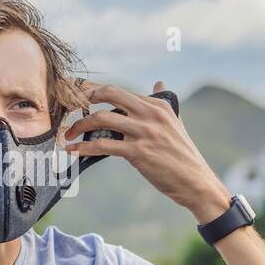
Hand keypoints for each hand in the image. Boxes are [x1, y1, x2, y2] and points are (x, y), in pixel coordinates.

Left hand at [64, 81, 231, 223]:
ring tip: (68, 135)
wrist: (196, 182)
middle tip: (70, 108)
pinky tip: (74, 152)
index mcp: (158, 105)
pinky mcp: (138, 152)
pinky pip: (103, 145)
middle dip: (84, 98)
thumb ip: (162, 102)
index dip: (94, 92)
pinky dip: (84, 148)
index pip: (119, 92)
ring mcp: (145, 132)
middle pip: (109, 94)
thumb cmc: (182, 155)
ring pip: (101, 118)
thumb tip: (158, 82)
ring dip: (79, 126)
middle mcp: (151, 114)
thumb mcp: (175, 123)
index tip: (78, 97)